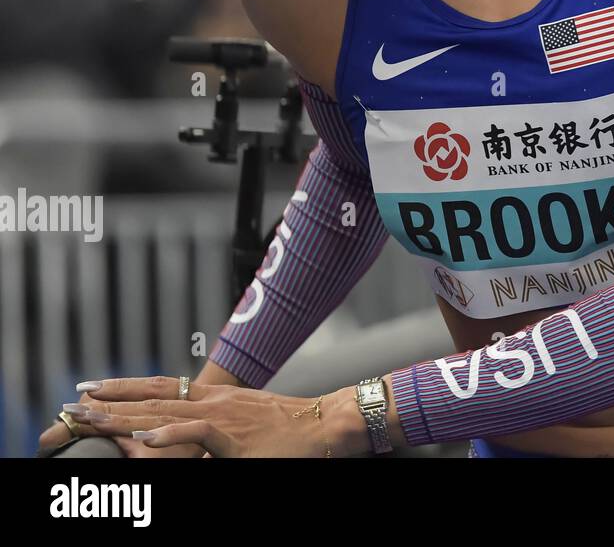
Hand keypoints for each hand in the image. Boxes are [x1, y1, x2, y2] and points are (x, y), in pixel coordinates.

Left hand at [57, 376, 334, 457]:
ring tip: (91, 417)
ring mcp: (223, 417)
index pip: (160, 387)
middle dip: (109, 402)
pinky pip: (196, 433)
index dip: (123, 387)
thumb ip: (211, 430)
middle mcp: (214, 403)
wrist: (326, 425)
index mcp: (215, 398)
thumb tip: (178, 440)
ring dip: (124, 415)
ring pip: (164, 412)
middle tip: (72, 405)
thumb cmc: (290, 431)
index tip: (91, 389)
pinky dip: (169, 433)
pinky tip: (144, 436)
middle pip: (152, 398)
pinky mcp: (235, 437)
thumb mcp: (245, 424)